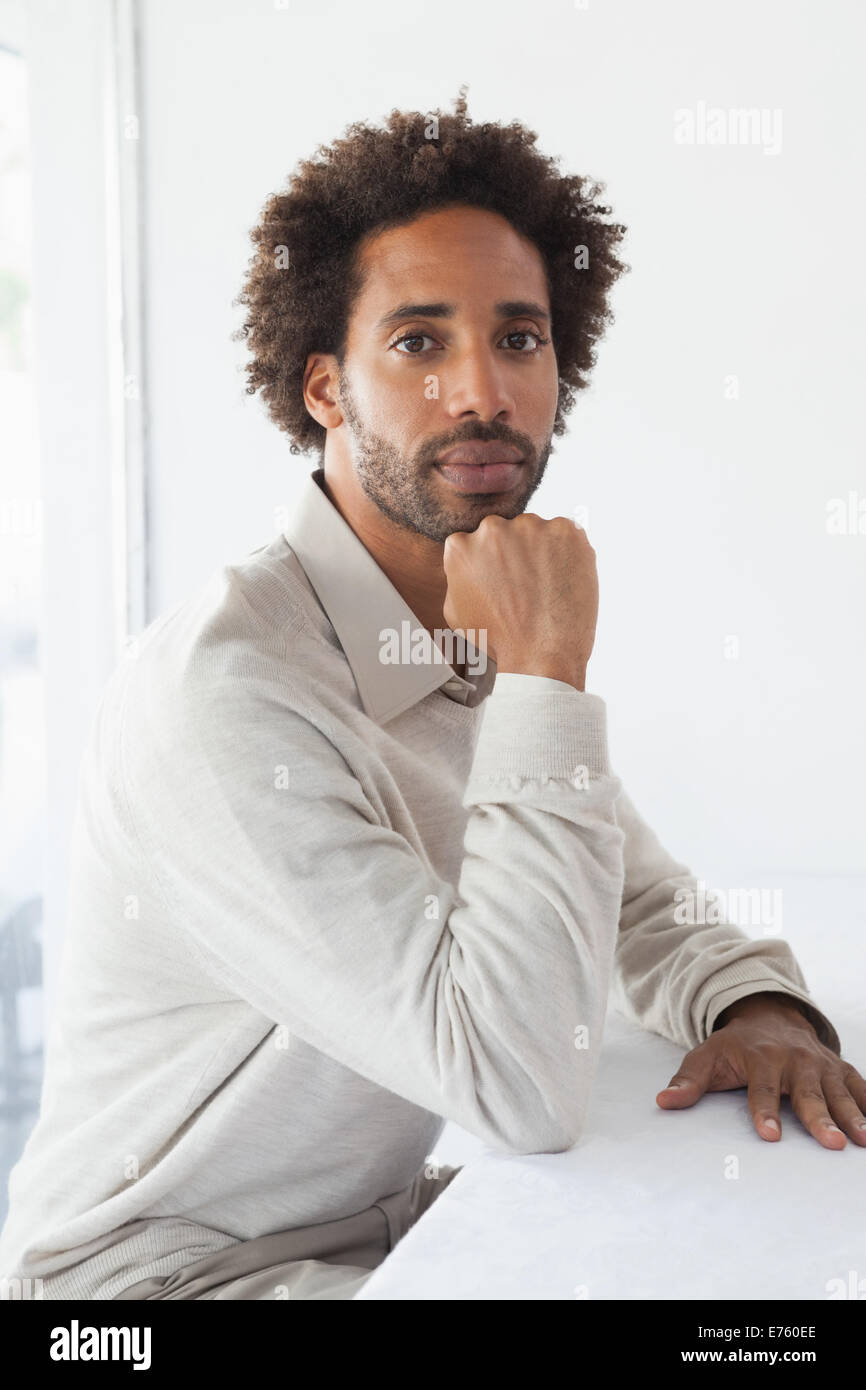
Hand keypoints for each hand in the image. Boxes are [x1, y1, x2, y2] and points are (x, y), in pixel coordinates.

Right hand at [442, 513, 596, 691]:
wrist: (541, 657)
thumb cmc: (498, 641)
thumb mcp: (456, 611)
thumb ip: (458, 576)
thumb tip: (469, 561)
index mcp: (461, 546)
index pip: (474, 541)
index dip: (490, 563)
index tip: (501, 581)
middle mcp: (492, 529)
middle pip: (505, 531)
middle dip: (515, 553)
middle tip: (525, 587)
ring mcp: (531, 526)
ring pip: (537, 531)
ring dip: (541, 552)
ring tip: (546, 588)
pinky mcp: (565, 530)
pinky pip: (567, 534)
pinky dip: (568, 553)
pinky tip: (563, 581)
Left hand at [656, 991, 865, 1147]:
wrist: (769, 1016)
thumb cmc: (735, 1046)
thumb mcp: (706, 1056)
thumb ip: (688, 1081)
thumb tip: (663, 1103)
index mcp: (760, 1058)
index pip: (762, 1089)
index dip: (764, 1112)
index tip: (769, 1136)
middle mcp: (794, 1059)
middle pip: (808, 1093)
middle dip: (820, 1118)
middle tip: (832, 1143)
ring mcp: (820, 1063)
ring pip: (839, 1091)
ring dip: (853, 1115)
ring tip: (863, 1140)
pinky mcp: (839, 1068)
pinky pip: (860, 1086)